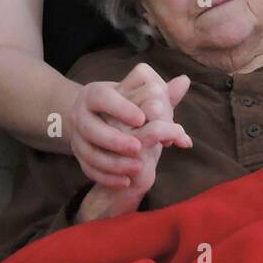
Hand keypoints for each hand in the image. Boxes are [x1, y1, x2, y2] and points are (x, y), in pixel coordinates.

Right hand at [68, 62, 188, 188]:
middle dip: (115, 139)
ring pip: (88, 152)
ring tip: (138, 167)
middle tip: (138, 148)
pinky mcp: (79, 156)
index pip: (103, 98)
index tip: (141, 119)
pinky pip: (88, 170)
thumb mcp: (141, 97)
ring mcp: (77, 137)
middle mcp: (81, 114)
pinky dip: (107, 178)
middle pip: (91, 128)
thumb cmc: (127, 107)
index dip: (122, 109)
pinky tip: (126, 181)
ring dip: (113, 162)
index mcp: (95, 94)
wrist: (97, 120)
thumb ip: (163, 93)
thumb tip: (185, 81)